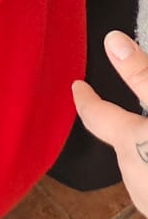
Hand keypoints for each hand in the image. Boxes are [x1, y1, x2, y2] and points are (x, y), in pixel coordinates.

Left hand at [73, 31, 147, 217]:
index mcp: (129, 143)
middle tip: (134, 110)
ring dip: (147, 151)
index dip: (85, 98)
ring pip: (140, 165)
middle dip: (125, 126)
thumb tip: (113, 42)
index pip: (94, 115)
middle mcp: (133, 177)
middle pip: (120, 142)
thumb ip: (142, 76)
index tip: (78, 87)